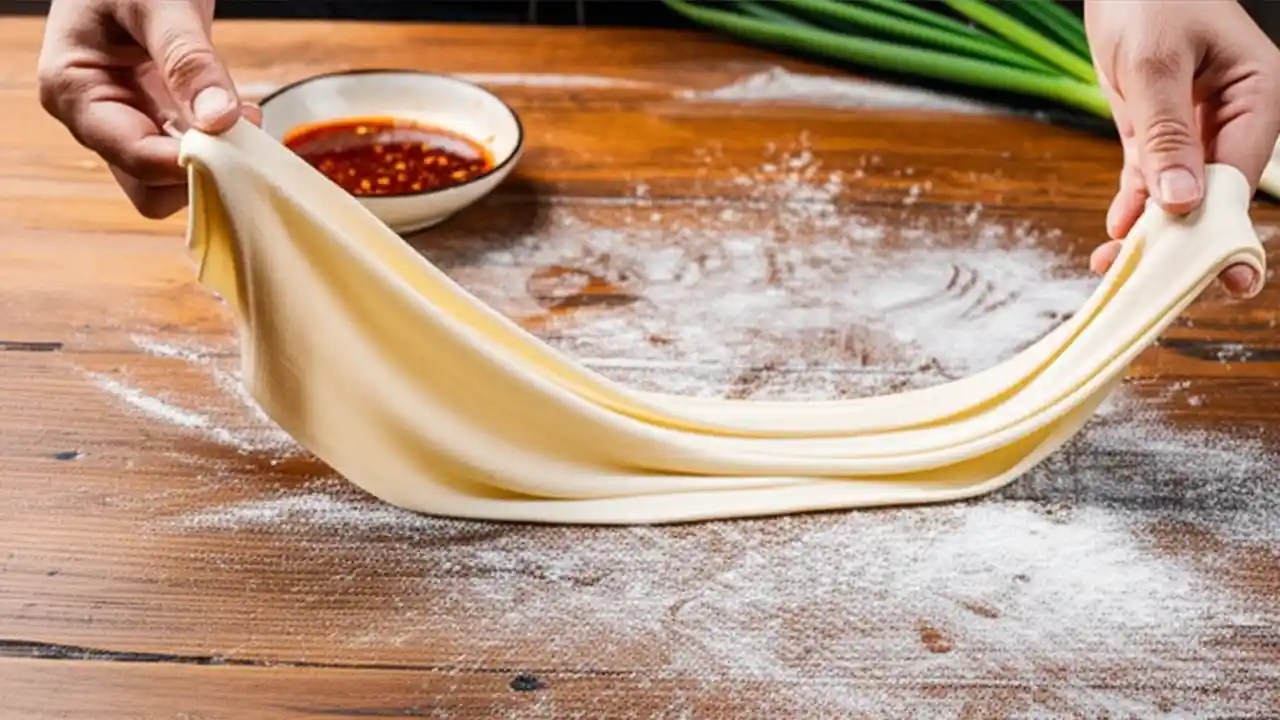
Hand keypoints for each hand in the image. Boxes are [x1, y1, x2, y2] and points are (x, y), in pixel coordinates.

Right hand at [37, 0, 258, 217]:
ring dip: (216, 161)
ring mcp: (122, 120)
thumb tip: (219, 118)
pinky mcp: (152, 117)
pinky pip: (185, 153)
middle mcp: (92, 117)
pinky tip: (242, 117)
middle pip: (147, 185)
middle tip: (249, 132)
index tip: (240, 145)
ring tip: (248, 117)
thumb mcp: (159, 4)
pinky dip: (218, 146)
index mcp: (73, 90)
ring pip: (169, 179)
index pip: (133, 156)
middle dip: (202, 170)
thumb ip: (188, 59)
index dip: (189, 163)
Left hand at [1084, 0, 1279, 297]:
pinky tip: (1114, 234)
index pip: (1242, 177)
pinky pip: (1150, 178)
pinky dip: (1132, 206)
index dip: (1220, 229)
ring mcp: (1195, 128)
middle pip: (1215, 195)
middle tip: (1160, 289)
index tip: (1206, 275)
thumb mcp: (1153, 64)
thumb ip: (1165, 132)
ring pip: (1179, 194)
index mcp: (1257, 97)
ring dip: (1148, 232)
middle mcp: (1233, 118)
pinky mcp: (1158, 130)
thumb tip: (1180, 202)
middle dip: (1184, 241)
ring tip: (1112, 267)